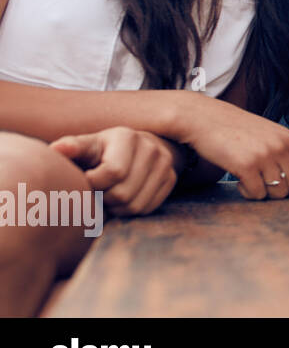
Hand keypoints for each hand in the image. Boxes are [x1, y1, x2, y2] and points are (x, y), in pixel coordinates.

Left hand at [49, 127, 179, 215]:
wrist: (133, 149)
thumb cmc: (101, 151)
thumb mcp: (86, 146)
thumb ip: (72, 148)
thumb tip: (58, 149)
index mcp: (127, 137)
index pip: (113, 173)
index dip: (94, 184)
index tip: (86, 179)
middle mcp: (151, 148)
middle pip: (123, 193)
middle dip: (104, 199)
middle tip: (97, 192)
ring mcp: (165, 164)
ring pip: (136, 205)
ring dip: (116, 208)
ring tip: (108, 197)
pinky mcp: (171, 178)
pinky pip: (148, 208)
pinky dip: (131, 210)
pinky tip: (122, 200)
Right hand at [171, 93, 288, 199]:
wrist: (202, 119)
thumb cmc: (232, 129)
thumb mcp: (266, 133)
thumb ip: (281, 150)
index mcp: (288, 138)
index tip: (284, 189)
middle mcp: (280, 146)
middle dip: (279, 194)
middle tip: (262, 186)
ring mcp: (264, 156)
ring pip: (277, 194)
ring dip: (263, 194)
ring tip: (249, 182)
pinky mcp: (246, 165)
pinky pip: (257, 194)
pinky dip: (248, 193)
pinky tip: (239, 182)